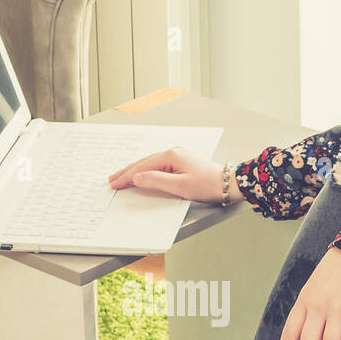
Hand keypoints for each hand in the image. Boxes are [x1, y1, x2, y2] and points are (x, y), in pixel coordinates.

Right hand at [108, 147, 243, 203]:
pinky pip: (158, 165)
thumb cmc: (208, 185)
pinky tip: (141, 174)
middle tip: (112, 179)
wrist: (228, 183)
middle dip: (127, 171)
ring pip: (150, 163)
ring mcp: (178, 156)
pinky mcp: (182, 162)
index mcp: (171, 156)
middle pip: (144, 162)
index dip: (127, 176)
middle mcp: (173, 152)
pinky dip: (146, 170)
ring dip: (135, 171)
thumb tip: (138, 177)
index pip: (142, 167)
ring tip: (122, 176)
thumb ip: (156, 181)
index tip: (115, 184)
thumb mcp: (180, 186)